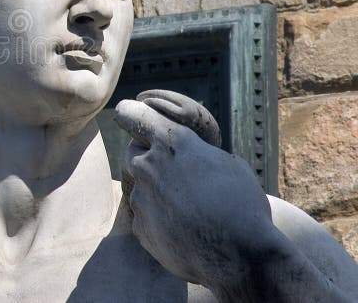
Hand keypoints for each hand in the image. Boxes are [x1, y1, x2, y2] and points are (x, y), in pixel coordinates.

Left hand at [115, 90, 279, 289]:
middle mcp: (149, 166)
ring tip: (189, 210)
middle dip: (145, 158)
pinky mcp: (139, 227)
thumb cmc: (242, 205)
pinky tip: (183, 231)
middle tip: (170, 172)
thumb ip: (200, 155)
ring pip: (140, 188)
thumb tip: (194, 157)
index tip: (126, 111)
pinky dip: (159, 220)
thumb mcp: (229, 166)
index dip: (130, 113)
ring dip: (156, 194)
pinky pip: (145, 217)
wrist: (239, 256)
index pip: (134, 115)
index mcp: (173, 144)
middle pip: (132, 153)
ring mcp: (141, 198)